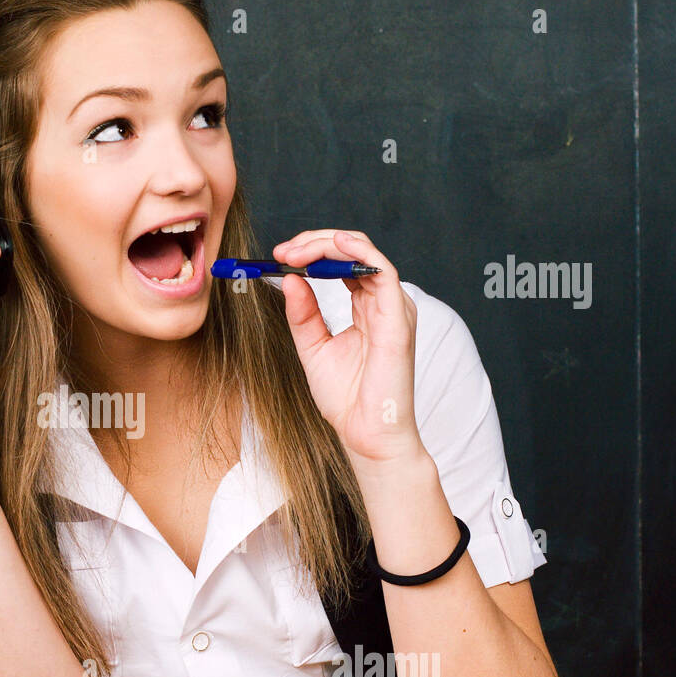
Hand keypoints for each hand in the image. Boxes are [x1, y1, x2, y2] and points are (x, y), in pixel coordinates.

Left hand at [272, 229, 424, 466]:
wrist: (365, 432)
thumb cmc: (347, 398)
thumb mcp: (313, 348)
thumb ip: (303, 314)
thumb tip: (288, 279)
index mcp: (367, 308)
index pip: (343, 263)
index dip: (311, 252)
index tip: (278, 257)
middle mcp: (383, 302)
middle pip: (352, 252)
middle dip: (314, 244)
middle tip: (282, 252)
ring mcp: (393, 307)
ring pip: (364, 253)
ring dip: (327, 245)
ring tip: (295, 252)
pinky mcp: (397, 317)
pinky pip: (382, 271)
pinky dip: (358, 252)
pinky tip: (333, 246)